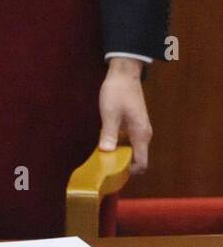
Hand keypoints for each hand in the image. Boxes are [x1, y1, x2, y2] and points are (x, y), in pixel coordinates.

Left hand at [99, 58, 151, 173]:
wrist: (124, 74)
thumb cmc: (117, 92)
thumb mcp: (110, 112)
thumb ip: (109, 133)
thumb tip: (106, 152)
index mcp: (140, 134)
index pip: (142, 162)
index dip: (130, 172)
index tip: (113, 173)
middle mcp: (144, 134)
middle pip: (138, 158)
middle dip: (123, 165)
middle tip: (104, 167)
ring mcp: (140, 129)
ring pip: (133, 150)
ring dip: (121, 155)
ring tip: (103, 157)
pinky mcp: (135, 124)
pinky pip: (130, 142)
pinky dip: (120, 146)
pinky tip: (106, 144)